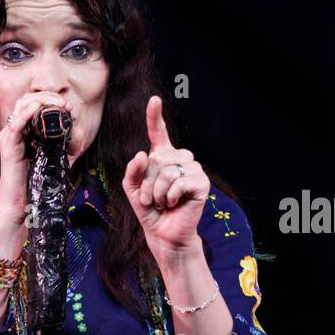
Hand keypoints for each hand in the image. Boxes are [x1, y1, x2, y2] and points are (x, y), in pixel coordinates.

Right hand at [0, 91, 67, 223]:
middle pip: (25, 101)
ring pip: (20, 107)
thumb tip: (73, 134)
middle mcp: (13, 132)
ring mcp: (9, 138)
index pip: (31, 104)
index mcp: (23, 133)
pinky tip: (39, 109)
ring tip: (58, 104)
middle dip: (46, 96)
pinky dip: (27, 113)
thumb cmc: (35, 185)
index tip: (67, 105)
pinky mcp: (8, 147)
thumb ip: (56, 145)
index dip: (48, 99)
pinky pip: (16, 125)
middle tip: (64, 102)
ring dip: (41, 101)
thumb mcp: (50, 159)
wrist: (22, 206)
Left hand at [121, 96, 209, 260]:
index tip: (154, 100)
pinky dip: (171, 195)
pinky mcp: (201, 182)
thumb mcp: (132, 189)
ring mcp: (193, 169)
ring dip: (159, 191)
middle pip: (158, 158)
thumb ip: (133, 171)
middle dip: (148, 182)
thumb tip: (143, 154)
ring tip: (163, 203)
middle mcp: (179, 160)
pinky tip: (174, 203)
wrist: (164, 234)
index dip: (155, 117)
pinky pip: (180, 181)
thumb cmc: (150, 211)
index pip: (158, 134)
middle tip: (152, 199)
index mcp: (162, 158)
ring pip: (168, 170)